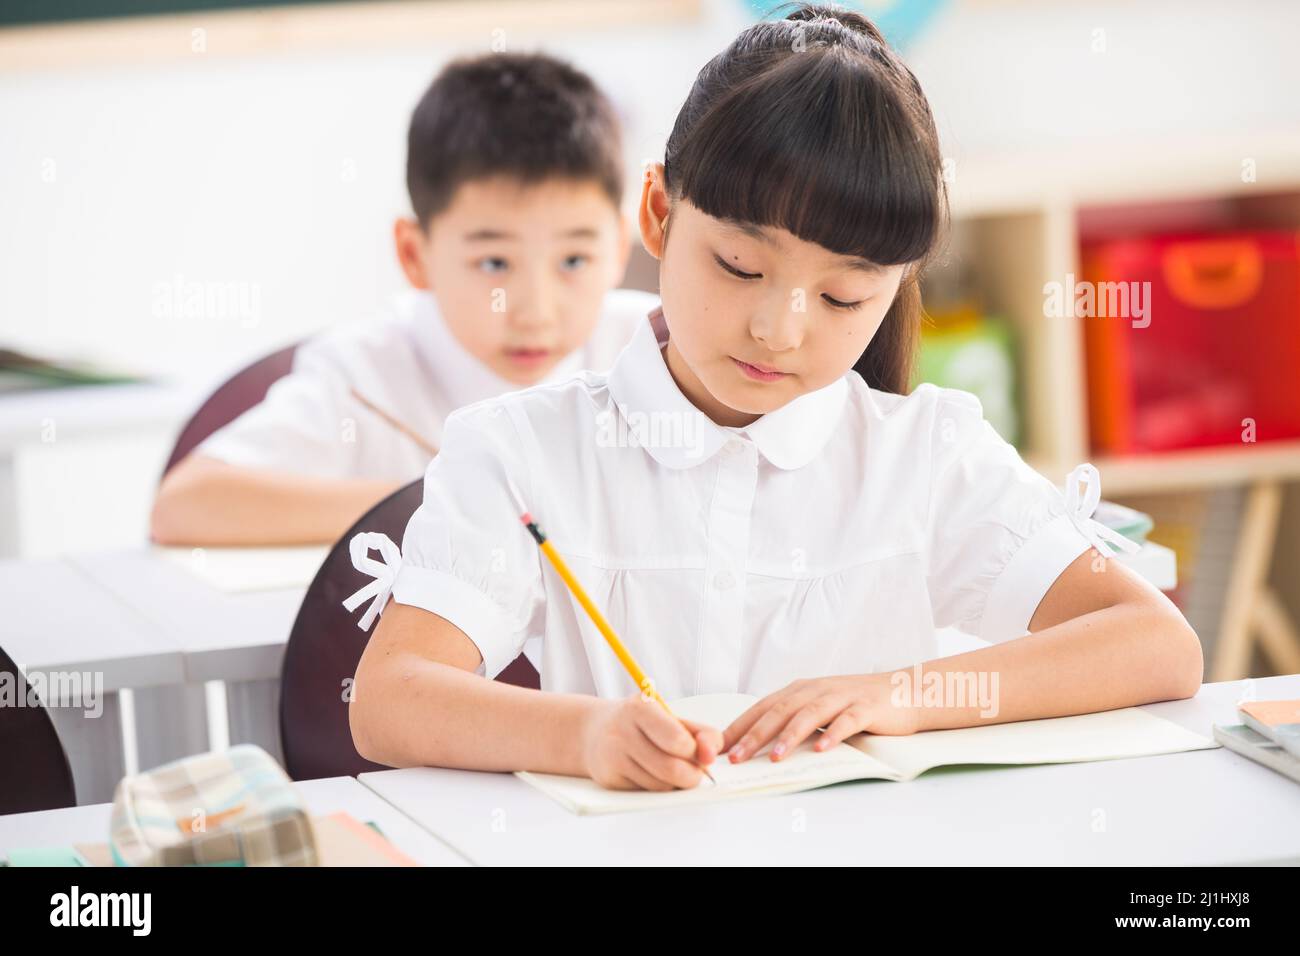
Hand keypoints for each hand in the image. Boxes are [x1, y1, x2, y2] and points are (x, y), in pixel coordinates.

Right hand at [581, 692, 723, 790]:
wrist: (594, 731)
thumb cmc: (642, 724)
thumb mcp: (670, 718)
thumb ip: (700, 733)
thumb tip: (710, 757)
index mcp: (640, 707)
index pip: (677, 741)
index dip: (696, 753)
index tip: (701, 753)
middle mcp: (622, 731)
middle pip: (671, 769)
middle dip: (692, 776)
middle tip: (695, 771)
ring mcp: (612, 756)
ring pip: (661, 786)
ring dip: (675, 784)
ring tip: (671, 768)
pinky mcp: (609, 778)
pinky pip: (647, 793)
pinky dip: (658, 788)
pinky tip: (652, 773)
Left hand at [722, 674, 918, 762]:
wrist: (904, 690)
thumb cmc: (855, 703)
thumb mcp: (819, 707)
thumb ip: (792, 720)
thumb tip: (755, 744)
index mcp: (800, 690)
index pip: (762, 707)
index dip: (740, 726)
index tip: (718, 747)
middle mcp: (816, 690)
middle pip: (780, 711)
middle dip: (756, 735)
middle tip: (737, 757)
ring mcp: (842, 696)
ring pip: (810, 714)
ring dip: (791, 735)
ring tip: (776, 757)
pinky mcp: (866, 707)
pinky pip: (847, 721)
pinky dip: (834, 734)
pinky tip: (822, 748)